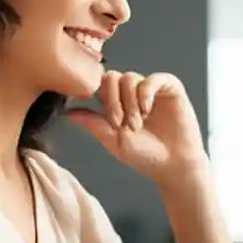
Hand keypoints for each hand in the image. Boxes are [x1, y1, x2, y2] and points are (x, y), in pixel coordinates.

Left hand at [66, 70, 204, 183]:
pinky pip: (153, 79)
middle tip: (120, 124)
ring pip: (130, 78)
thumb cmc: (145, 156)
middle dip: (112, 101)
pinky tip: (146, 110)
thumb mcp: (113, 141)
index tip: (102, 116)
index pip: (99, 84)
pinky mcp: (170, 88)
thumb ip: (93, 124)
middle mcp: (132, 93)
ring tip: (137, 124)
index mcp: (116, 103)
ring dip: (130, 103)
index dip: (97, 96)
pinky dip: (146, 92)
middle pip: (112, 77)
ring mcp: (151, 89)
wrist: (173, 165)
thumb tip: (68, 113)